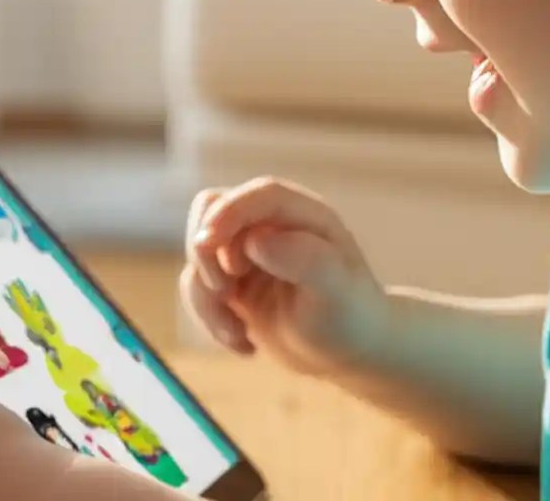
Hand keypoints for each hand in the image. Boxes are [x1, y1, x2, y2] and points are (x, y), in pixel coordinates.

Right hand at [182, 177, 385, 376]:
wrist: (349, 353)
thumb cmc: (352, 317)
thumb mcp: (336, 290)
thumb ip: (303, 259)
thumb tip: (254, 241)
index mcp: (303, 216)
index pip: (259, 195)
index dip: (229, 212)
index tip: (207, 244)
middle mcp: (270, 226)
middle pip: (211, 212)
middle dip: (207, 254)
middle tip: (227, 293)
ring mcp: (247, 253)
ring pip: (198, 255)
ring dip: (206, 297)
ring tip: (238, 335)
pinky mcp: (232, 282)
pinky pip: (197, 287)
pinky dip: (209, 318)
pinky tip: (242, 345)